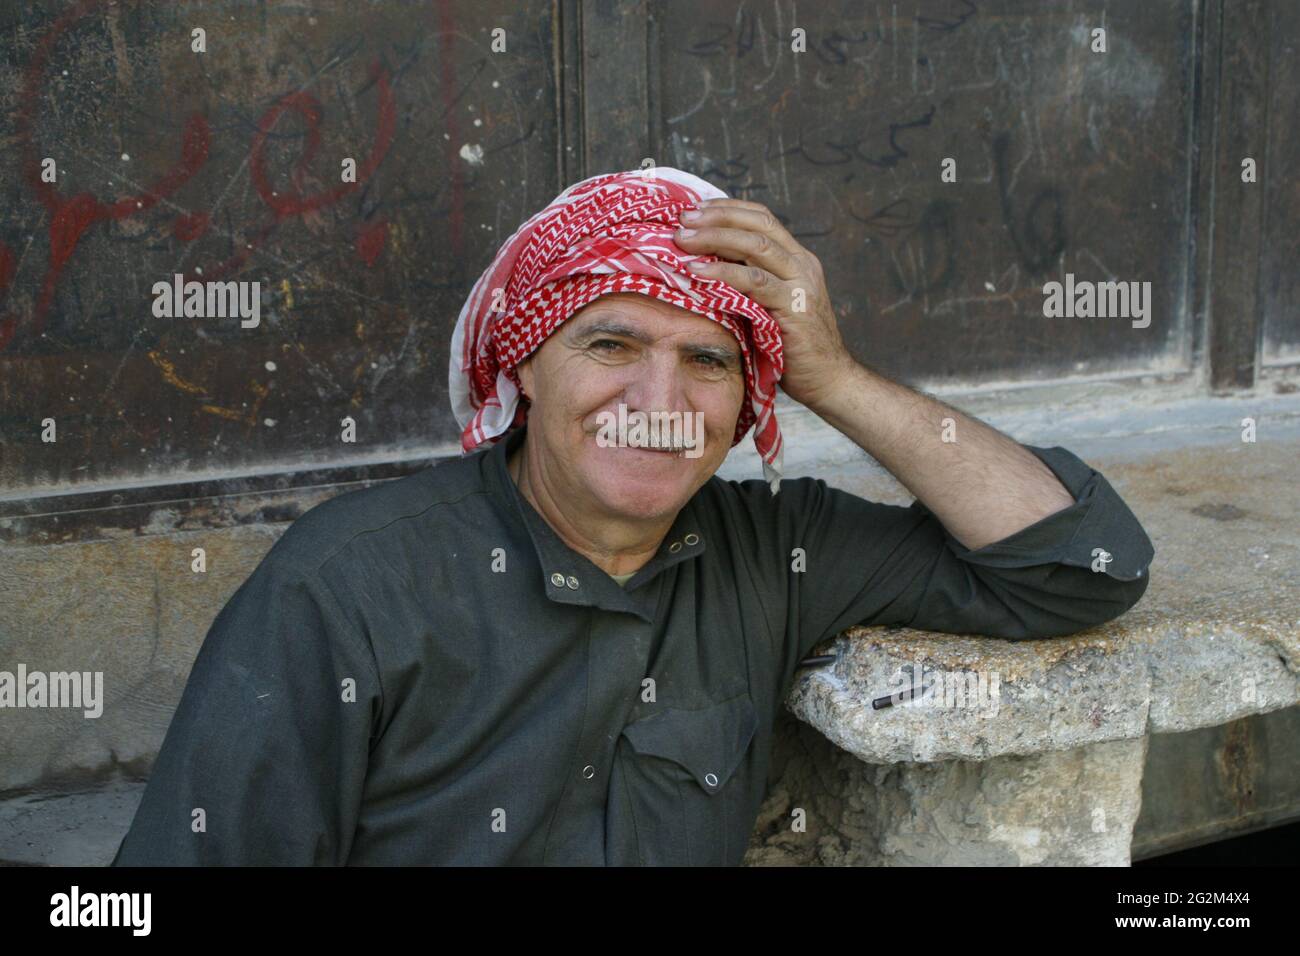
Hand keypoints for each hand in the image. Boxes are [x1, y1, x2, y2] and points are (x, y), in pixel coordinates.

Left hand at [674, 198, 852, 409]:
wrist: (827, 380)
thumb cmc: (791, 349)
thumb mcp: (769, 307)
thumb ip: (748, 285)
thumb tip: (702, 268)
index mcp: (796, 259)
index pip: (762, 218)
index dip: (728, 209)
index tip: (694, 209)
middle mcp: (802, 264)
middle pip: (758, 224)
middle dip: (717, 217)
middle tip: (682, 219)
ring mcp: (801, 284)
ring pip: (757, 245)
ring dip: (716, 238)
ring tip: (683, 240)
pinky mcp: (795, 307)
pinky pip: (755, 281)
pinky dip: (724, 272)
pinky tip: (698, 271)